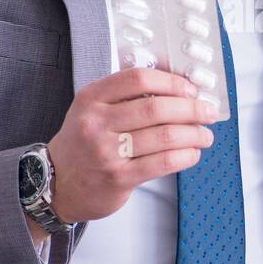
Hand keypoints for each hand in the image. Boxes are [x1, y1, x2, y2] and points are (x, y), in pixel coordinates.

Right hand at [43, 67, 221, 224]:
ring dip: (194, 134)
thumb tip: (176, 90)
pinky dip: (185, 156)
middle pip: (156, 108)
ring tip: (204, 135)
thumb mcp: (91, 110)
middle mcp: (96, 122)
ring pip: (164, 136)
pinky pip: (163, 163)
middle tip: (206, 112)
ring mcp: (107, 151)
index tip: (190, 89)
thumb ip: (124, 97)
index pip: (138, 78)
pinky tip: (192, 154)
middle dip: (191, 109)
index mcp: (92, 98)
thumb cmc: (82, 145)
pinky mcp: (118, 177)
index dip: (171, 82)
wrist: (56, 184)